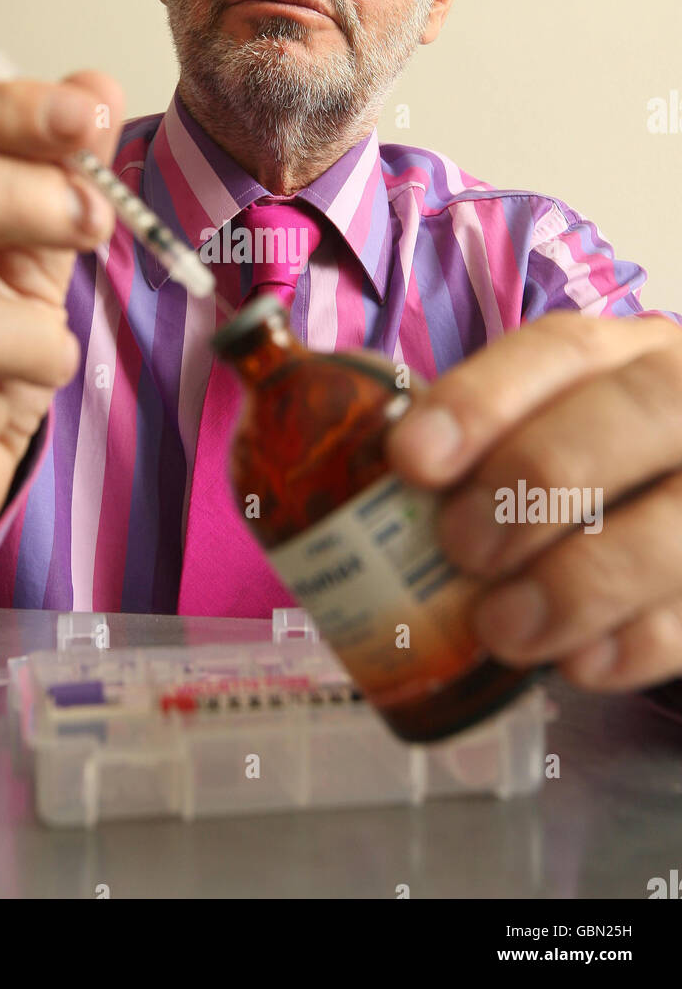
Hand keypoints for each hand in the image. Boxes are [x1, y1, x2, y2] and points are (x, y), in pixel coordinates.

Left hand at [385, 311, 681, 691]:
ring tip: (501, 628)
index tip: (411, 459)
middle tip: (461, 547)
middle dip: (538, 478)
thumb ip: (479, 455)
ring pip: (679, 524)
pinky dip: (635, 644)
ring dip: (579, 581)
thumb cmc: (598, 475)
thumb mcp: (549, 436)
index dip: (482, 400)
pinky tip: (577, 663)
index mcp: (625, 355)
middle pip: (636, 411)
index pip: (559, 350)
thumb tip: (363, 497)